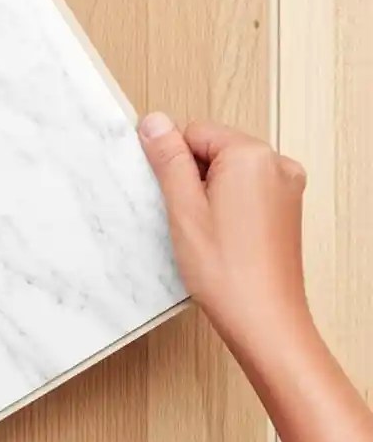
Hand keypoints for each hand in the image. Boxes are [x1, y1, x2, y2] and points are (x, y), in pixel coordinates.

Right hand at [136, 113, 310, 346]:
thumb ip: (169, 159)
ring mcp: (287, 188)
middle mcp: (277, 164)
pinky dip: (227, 207)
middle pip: (215, 150)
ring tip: (206, 232)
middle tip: (188, 218)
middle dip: (193, 178)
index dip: (174, 163)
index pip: (195, 132)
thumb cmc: (226, 270)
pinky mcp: (286, 209)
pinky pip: (247, 191)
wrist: (263, 319)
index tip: (171, 196)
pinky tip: (221, 237)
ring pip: (229, 172)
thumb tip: (154, 122)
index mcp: (252, 156)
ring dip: (209, 194)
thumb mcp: (183, 207)